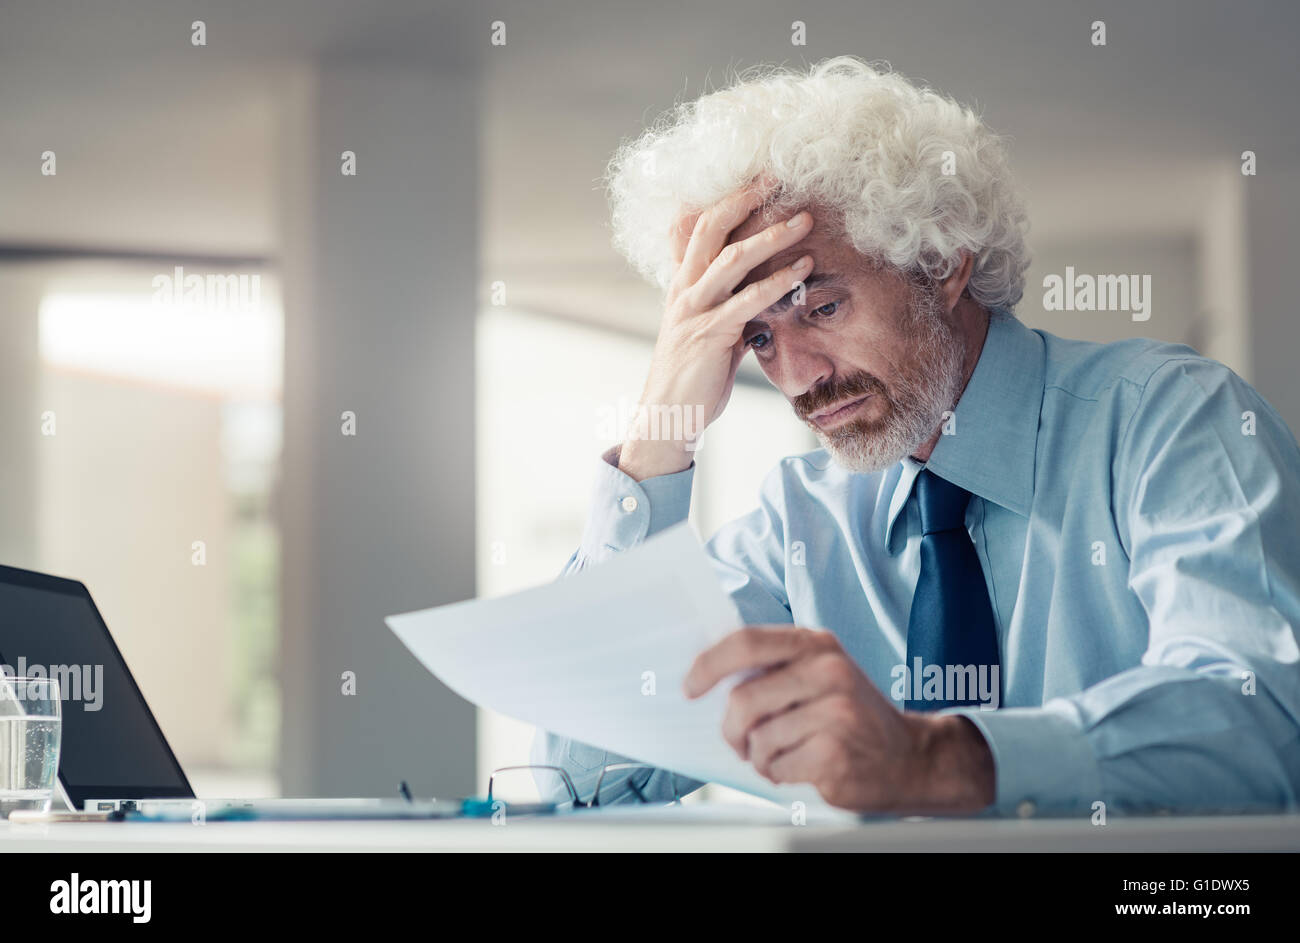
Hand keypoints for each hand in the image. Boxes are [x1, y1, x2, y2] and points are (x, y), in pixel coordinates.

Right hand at [617, 174, 814, 479]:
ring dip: (771, 235)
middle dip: (744, 199)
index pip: (699, 229)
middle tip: (777, 177)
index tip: (758, 179)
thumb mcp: (710, 333)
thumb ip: (730, 308)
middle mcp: (684, 290)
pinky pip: (746, 300)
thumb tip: (759, 295)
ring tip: (804, 220)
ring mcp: (694, 310)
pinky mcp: (709, 334)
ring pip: (731, 258)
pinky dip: (777, 281)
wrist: (668, 417)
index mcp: (683, 285)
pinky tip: (802, 268)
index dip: (727, 200)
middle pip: (710, 228)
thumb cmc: (693, 378)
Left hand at [683, 626, 995, 813]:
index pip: (746, 643)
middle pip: (743, 699)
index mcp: (816, 644)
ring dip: (760, 756)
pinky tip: (802, 767)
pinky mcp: (834, 752)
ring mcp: (835, 711)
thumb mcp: (821, 674)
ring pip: (758, 739)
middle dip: (731, 728)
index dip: (708, 665)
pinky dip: (779, 773)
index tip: (691, 686)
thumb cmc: (853, 716)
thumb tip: (710, 675)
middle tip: (738, 741)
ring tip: (782, 755)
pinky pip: (777, 766)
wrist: (911, 757)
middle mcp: (827, 671)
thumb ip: (775, 667)